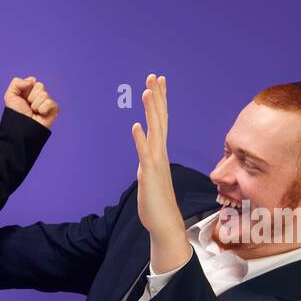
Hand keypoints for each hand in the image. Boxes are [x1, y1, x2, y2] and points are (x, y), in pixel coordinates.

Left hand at [4, 76, 58, 128]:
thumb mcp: (10, 96)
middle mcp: (39, 96)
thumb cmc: (16, 115)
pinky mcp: (54, 109)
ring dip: (35, 104)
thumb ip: (16, 83)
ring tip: (33, 112)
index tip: (22, 98)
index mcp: (30, 92)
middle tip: (28, 106)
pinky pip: (50, 102)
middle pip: (40, 86)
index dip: (26, 89)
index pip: (32, 80)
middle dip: (31, 97)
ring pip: (44, 94)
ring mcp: (47, 102)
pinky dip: (43, 108)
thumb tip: (32, 80)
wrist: (21, 128)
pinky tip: (40, 114)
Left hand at [131, 74, 188, 262]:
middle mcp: (160, 154)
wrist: (164, 224)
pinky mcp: (149, 175)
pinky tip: (135, 126)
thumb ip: (148, 165)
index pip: (161, 122)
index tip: (158, 82)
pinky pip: (145, 155)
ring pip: (154, 132)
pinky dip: (140, 140)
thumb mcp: (150, 177)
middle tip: (154, 76)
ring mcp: (155, 164)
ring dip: (151, 112)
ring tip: (146, 91)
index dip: (159, 101)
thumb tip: (146, 159)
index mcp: (159, 153)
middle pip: (160, 120)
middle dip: (157, 98)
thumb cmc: (156, 203)